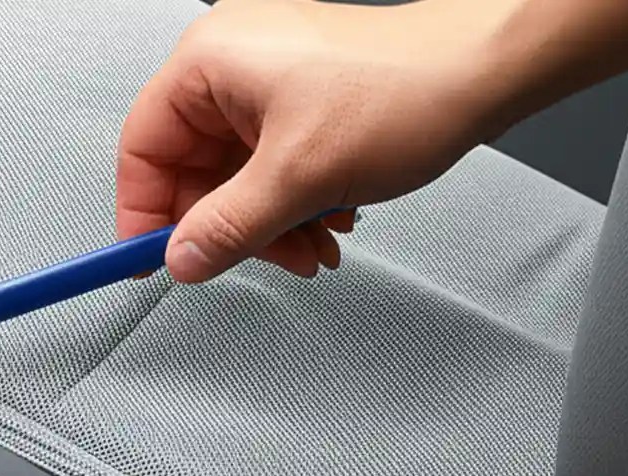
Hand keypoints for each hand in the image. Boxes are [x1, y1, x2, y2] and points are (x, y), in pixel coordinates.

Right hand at [116, 0, 502, 281]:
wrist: (483, 72)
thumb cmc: (404, 92)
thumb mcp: (300, 177)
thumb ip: (229, 227)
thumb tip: (181, 259)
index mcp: (211, 62)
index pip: (144, 147)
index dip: (144, 213)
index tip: (151, 262)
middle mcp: (232, 65)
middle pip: (195, 169)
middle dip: (232, 227)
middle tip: (265, 261)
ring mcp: (269, 82)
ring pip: (238, 176)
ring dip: (270, 224)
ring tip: (313, 247)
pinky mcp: (301, 100)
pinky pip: (272, 164)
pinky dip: (294, 202)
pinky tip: (328, 222)